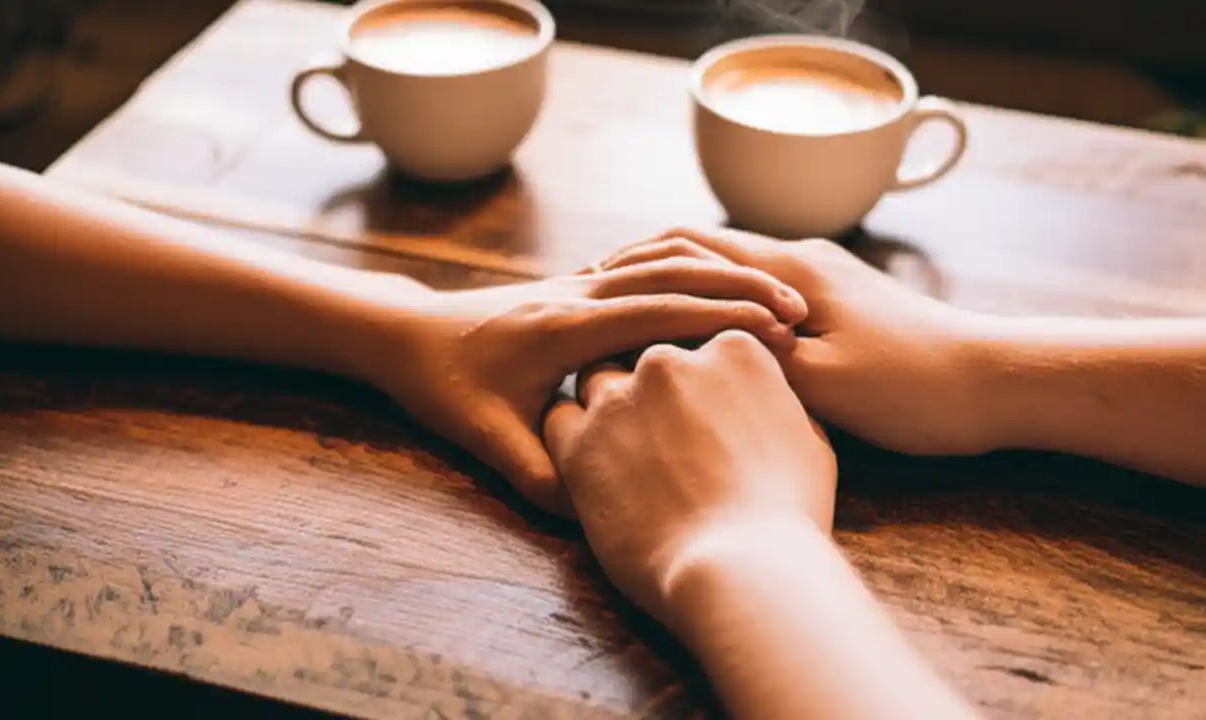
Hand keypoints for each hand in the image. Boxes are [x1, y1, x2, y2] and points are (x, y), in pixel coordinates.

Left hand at [353, 258, 807, 513]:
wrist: (405, 336)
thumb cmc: (443, 386)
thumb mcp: (486, 440)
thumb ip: (541, 476)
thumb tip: (600, 512)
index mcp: (565, 327)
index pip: (659, 309)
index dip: (723, 315)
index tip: (780, 329)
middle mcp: (576, 294)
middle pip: (674, 273)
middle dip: (741, 286)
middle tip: (800, 310)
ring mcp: (576, 284)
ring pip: (663, 260)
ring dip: (722, 273)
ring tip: (777, 296)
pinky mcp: (575, 287)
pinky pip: (644, 265)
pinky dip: (692, 269)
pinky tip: (722, 292)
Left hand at [542, 330, 836, 619]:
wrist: (742, 566)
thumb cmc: (787, 512)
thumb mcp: (809, 440)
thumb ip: (776, 402)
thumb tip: (766, 398)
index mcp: (732, 348)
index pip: (706, 344)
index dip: (705, 379)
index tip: (708, 412)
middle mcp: (669, 358)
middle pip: (650, 355)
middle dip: (657, 386)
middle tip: (667, 430)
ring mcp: (619, 397)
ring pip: (599, 377)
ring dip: (612, 405)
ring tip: (630, 449)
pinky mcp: (578, 441)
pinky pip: (560, 419)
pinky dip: (573, 435)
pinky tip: (595, 463)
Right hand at [597, 228, 994, 455]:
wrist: (995, 383)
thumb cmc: (911, 387)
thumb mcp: (820, 381)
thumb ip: (748, 356)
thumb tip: (683, 345)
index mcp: (789, 270)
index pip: (692, 247)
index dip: (635, 266)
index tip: (588, 290)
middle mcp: (802, 260)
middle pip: (708, 251)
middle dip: (652, 272)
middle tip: (598, 301)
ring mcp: (822, 279)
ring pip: (734, 274)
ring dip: (687, 291)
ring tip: (639, 322)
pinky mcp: (838, 303)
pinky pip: (761, 295)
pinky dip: (722, 310)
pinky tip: (706, 344)